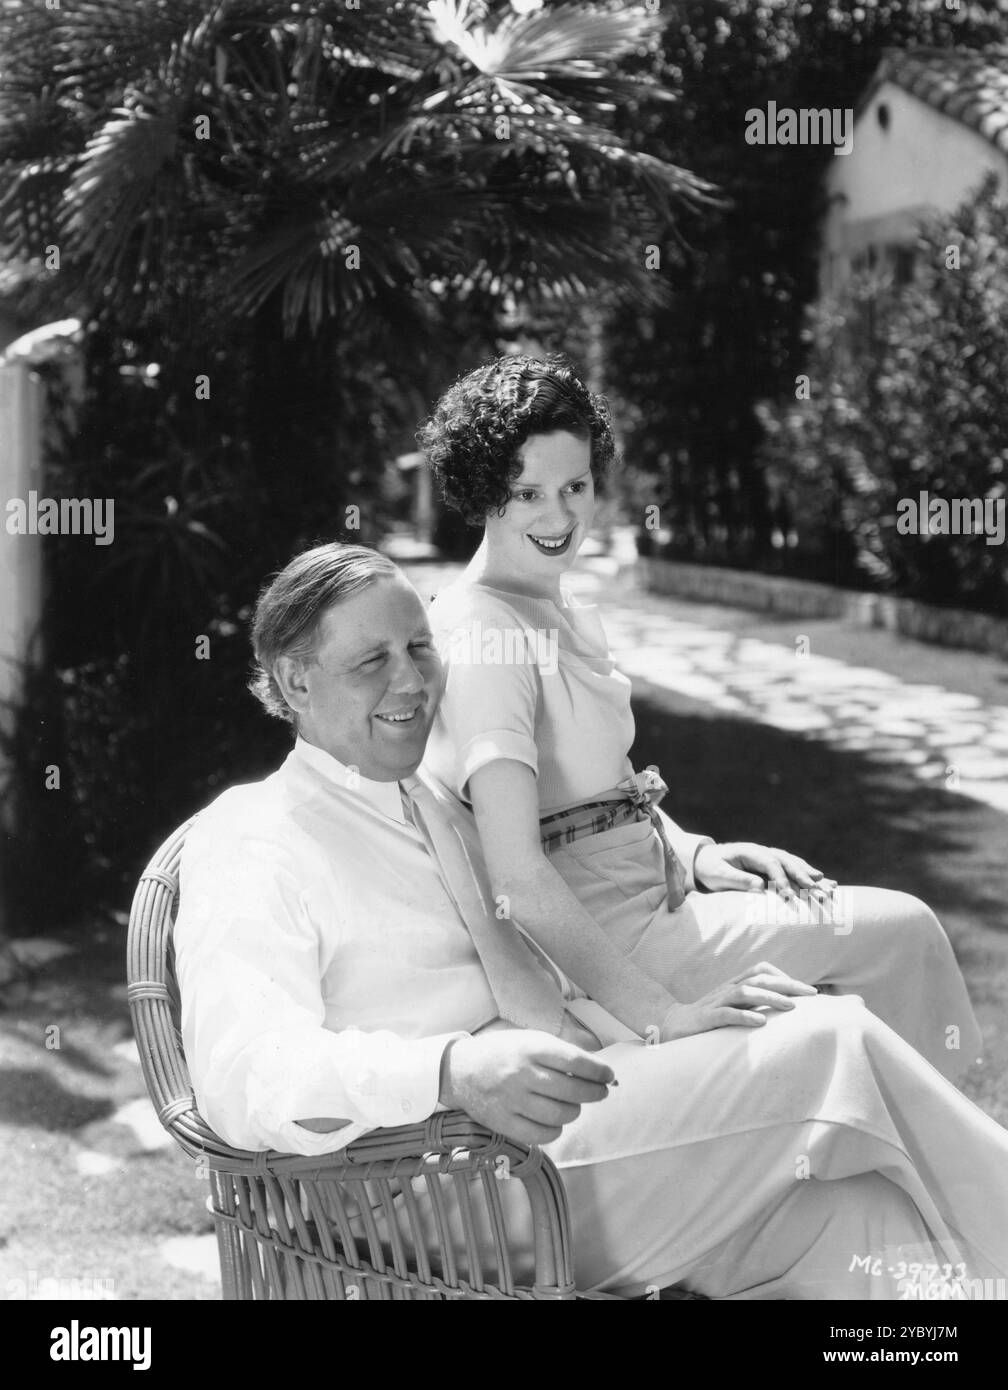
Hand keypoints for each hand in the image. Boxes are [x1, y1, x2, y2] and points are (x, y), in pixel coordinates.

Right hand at [438, 1031, 614, 1145]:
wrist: (460, 1070)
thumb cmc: (503, 1052)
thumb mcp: (529, 1039)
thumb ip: (561, 1052)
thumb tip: (598, 1069)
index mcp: (530, 1048)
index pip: (575, 1061)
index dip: (598, 1071)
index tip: (609, 1076)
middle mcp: (522, 1074)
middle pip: (572, 1090)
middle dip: (594, 1092)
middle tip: (600, 1092)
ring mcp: (513, 1101)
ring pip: (561, 1114)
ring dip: (575, 1111)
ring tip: (574, 1104)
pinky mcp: (505, 1123)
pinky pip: (542, 1134)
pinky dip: (556, 1129)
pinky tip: (555, 1119)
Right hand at [658, 961, 816, 1041]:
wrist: (671, 1026)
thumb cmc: (708, 1019)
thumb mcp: (733, 1008)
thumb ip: (752, 1004)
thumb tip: (785, 1009)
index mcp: (733, 985)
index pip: (761, 970)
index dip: (784, 976)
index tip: (807, 991)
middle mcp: (726, 989)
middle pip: (759, 977)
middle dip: (787, 984)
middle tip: (811, 995)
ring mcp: (715, 1003)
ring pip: (745, 992)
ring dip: (770, 997)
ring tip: (791, 1007)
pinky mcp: (705, 1019)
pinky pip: (726, 1014)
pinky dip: (745, 1016)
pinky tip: (761, 1022)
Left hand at [694, 841, 837, 900]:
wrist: (705, 860)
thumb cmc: (710, 869)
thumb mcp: (718, 875)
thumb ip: (737, 880)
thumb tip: (759, 886)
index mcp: (750, 851)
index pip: (771, 864)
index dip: (781, 879)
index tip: (789, 896)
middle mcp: (764, 851)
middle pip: (788, 862)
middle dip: (803, 877)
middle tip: (818, 891)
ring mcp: (770, 856)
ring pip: (794, 864)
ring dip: (811, 875)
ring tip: (828, 885)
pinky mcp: (773, 865)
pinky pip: (794, 869)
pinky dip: (808, 875)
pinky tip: (824, 881)